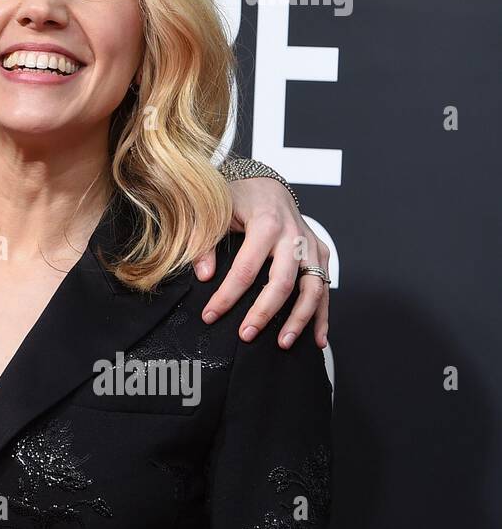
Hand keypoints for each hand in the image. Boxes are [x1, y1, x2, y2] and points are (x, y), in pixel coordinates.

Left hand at [194, 177, 329, 349]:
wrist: (268, 185)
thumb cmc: (239, 199)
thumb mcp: (216, 213)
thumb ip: (205, 243)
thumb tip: (204, 275)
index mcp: (266, 223)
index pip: (245, 269)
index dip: (227, 296)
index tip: (210, 315)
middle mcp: (294, 236)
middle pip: (282, 282)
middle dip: (264, 313)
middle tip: (246, 335)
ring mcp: (311, 245)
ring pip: (312, 289)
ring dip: (300, 320)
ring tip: (282, 343)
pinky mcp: (321, 253)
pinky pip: (324, 288)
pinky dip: (322, 315)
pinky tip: (316, 339)